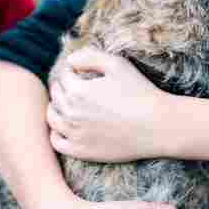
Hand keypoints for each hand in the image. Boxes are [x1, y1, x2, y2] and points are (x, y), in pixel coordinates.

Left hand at [47, 48, 168, 161]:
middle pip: (56, 95)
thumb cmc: (139, 92)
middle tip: (77, 85)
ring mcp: (75, 134)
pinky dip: (56, 131)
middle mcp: (71, 113)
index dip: (73, 70)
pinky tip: (67, 125)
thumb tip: (70, 60)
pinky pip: (57, 142)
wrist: (157, 126)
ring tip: (69, 102)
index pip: (63, 75)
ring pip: (52, 117)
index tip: (83, 71)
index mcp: (77, 91)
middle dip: (63, 86)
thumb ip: (89, 56)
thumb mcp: (117, 64)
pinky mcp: (81, 151)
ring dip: (56, 107)